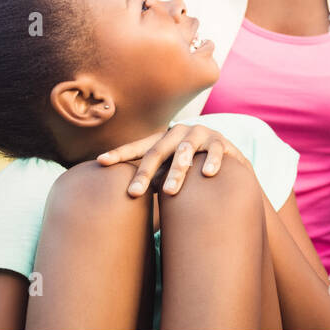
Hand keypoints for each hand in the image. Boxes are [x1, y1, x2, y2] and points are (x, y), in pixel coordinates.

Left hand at [96, 123, 252, 197]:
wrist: (228, 156)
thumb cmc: (191, 167)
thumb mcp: (170, 169)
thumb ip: (154, 177)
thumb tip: (126, 196)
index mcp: (163, 139)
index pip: (139, 147)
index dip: (120, 153)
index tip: (101, 162)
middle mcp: (179, 132)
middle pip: (158, 151)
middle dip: (145, 172)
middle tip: (134, 193)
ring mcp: (201, 134)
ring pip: (185, 151)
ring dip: (177, 171)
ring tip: (169, 191)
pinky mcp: (221, 141)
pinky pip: (215, 151)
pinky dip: (212, 162)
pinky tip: (207, 174)